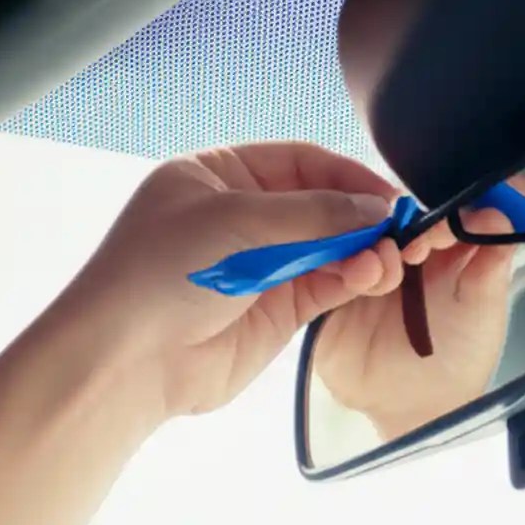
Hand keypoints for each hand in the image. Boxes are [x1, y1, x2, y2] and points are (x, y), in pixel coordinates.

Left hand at [51, 142, 404, 419]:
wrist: (125, 362)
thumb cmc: (159, 272)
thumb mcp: (235, 222)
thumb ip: (313, 214)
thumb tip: (378, 207)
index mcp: (219, 175)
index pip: (301, 162)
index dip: (347, 174)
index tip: (388, 194)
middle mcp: (244, 216)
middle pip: (323, 205)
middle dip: (361, 216)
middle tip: (399, 231)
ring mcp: (263, 264)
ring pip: (332, 248)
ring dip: (363, 252)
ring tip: (385, 262)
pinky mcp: (277, 310)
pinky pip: (328, 286)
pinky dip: (353, 280)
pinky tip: (370, 278)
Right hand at [313, 178, 524, 439]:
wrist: (411, 407)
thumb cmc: (457, 359)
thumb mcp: (483, 312)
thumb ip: (493, 263)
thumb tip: (500, 214)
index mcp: (451, 243)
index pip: (457, 202)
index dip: (461, 200)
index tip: (462, 216)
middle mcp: (410, 243)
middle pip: (407, 208)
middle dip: (416, 222)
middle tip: (419, 248)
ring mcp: (369, 258)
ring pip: (367, 226)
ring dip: (379, 241)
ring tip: (389, 268)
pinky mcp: (334, 279)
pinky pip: (329, 256)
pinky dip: (342, 257)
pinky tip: (355, 273)